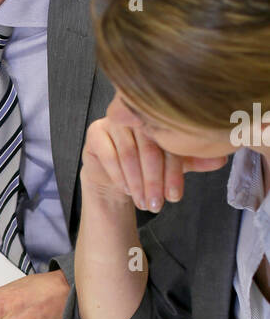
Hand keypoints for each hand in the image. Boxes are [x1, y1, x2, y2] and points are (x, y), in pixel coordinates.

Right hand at [81, 118, 227, 211]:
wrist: (114, 175)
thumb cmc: (147, 166)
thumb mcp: (174, 165)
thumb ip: (194, 160)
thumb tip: (221, 159)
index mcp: (160, 116)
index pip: (169, 143)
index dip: (173, 171)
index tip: (175, 197)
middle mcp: (137, 114)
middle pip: (148, 148)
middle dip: (154, 181)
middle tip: (157, 204)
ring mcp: (114, 120)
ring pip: (128, 153)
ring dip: (136, 182)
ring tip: (143, 202)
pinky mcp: (96, 132)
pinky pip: (108, 155)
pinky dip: (119, 176)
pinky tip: (127, 190)